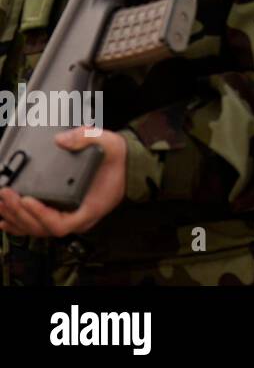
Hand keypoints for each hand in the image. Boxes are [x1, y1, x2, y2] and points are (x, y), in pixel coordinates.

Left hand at [0, 128, 126, 236]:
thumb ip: (86, 138)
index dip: (41, 215)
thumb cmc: (118, 159)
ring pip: (36, 229)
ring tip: (1, 203)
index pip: (61, 224)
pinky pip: (37, 225)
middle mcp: (78, 217)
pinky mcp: (62, 213)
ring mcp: (69, 217)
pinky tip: (5, 220)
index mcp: (91, 207)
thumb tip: (61, 140)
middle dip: (19, 213)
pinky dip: (19, 223)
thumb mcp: (109, 143)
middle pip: (42, 228)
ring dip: (15, 218)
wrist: (128, 164)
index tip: (27, 199)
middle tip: (6, 194)